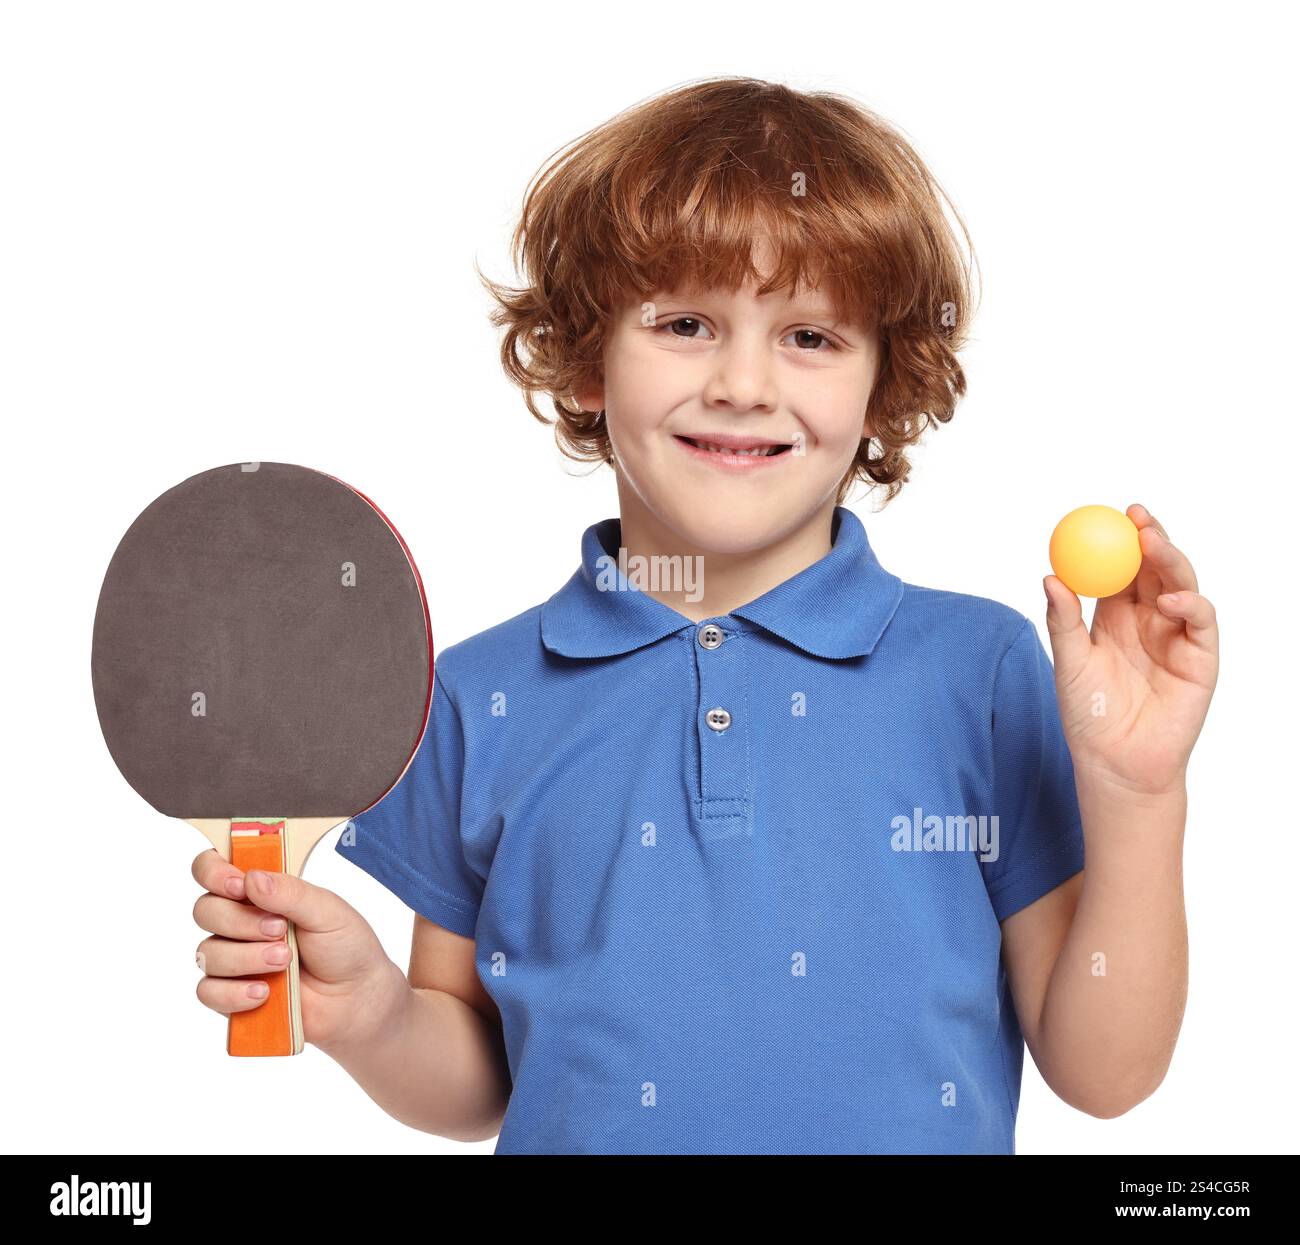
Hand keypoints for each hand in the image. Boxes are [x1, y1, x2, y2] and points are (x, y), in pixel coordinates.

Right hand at [191, 849, 406, 1054]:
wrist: (355, 998)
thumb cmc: (344, 946)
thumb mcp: (327, 911)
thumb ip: (290, 893)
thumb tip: (251, 879)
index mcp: (260, 892)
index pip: (213, 870)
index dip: (213, 872)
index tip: (237, 885)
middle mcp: (239, 922)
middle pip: (205, 910)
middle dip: (239, 921)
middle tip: (278, 929)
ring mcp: (232, 958)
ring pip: (207, 953)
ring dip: (245, 958)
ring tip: (284, 961)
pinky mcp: (230, 995)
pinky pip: (208, 992)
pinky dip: (234, 992)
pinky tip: (265, 993)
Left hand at [1042, 503, 1218, 797]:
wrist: (1115, 762)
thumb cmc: (1088, 714)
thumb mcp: (1068, 662)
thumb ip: (1063, 621)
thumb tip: (1049, 576)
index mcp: (1115, 616)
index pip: (1122, 568)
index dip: (1119, 540)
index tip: (1108, 515)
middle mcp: (1148, 620)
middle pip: (1156, 568)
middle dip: (1150, 538)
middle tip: (1136, 517)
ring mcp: (1176, 636)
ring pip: (1181, 585)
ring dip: (1170, 560)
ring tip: (1151, 542)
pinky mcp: (1200, 657)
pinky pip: (1200, 621)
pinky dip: (1189, 604)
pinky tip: (1168, 599)